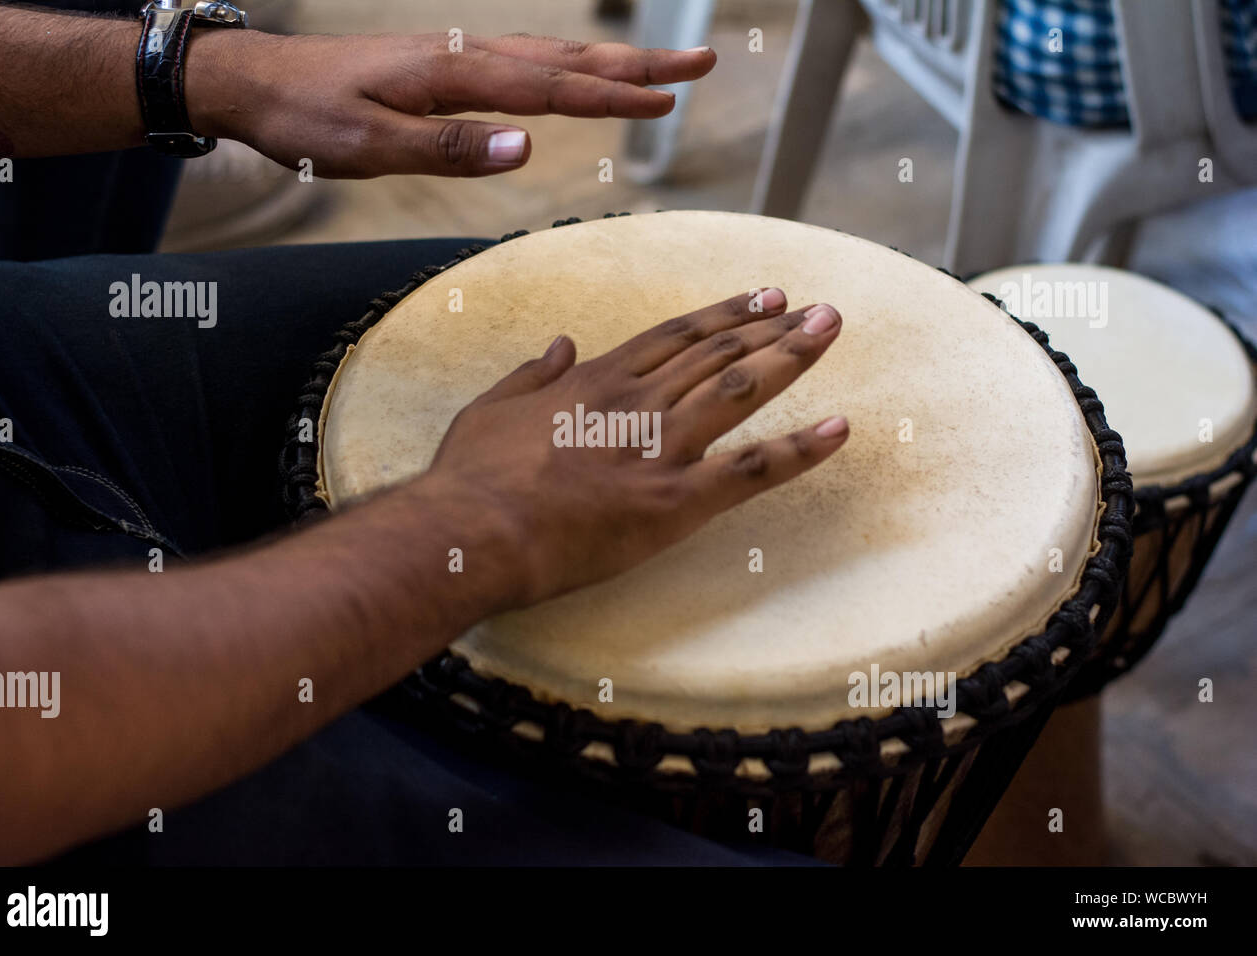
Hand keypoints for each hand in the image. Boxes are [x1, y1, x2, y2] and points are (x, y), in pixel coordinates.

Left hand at [188, 30, 715, 177]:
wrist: (259, 81)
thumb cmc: (310, 118)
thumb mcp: (369, 145)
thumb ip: (449, 148)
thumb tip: (527, 147)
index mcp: (454, 75)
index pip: (551, 88)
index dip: (613, 97)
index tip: (669, 101)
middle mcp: (465, 55)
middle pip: (567, 59)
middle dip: (637, 65)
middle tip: (701, 63)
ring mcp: (458, 56)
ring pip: (550, 56)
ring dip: (610, 62)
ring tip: (662, 68)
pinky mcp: (448, 66)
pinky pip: (524, 61)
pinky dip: (567, 65)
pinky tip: (579, 75)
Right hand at [424, 290, 848, 606]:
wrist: (471, 531)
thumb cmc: (470, 479)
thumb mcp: (490, 408)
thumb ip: (529, 374)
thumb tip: (558, 343)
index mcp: (596, 382)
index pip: (674, 336)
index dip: (724, 314)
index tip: (762, 297)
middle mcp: (637, 403)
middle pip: (718, 354)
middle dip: (773, 326)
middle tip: (818, 308)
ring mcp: (659, 449)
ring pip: (741, 390)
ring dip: (792, 357)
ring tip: (831, 330)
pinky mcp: (674, 501)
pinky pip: (751, 468)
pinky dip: (800, 449)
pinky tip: (839, 429)